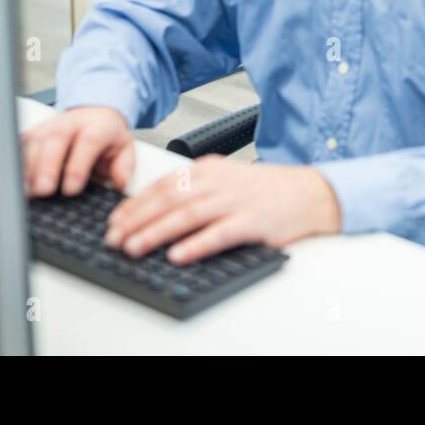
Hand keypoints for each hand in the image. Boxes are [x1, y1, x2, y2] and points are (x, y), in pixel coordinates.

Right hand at [22, 105, 134, 197]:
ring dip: (29, 168)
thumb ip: (124, 167)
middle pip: (56, 139)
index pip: (88, 142)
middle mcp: (70, 123)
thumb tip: (120, 183)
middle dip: (47, 166)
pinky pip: (21, 145)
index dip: (78, 166)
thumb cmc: (107, 137)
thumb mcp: (124, 149)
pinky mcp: (33, 133)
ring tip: (28, 192)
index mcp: (97, 126)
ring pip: (35, 142)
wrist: (94, 114)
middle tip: (43, 191)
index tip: (71, 189)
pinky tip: (16, 182)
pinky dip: (17, 164)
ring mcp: (49, 126)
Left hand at [103, 157, 341, 263]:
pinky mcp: (253, 222)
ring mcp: (236, 201)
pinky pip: (219, 234)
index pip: (162, 185)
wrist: (310, 192)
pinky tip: (178, 255)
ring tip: (134, 247)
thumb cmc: (267, 190)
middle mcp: (219, 182)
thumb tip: (156, 209)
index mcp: (209, 169)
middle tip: (113, 238)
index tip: (114, 220)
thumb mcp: (227, 178)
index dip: (135, 203)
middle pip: (168, 200)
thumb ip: (195, 188)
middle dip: (136, 219)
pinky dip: (196, 245)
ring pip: (187, 215)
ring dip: (156, 232)